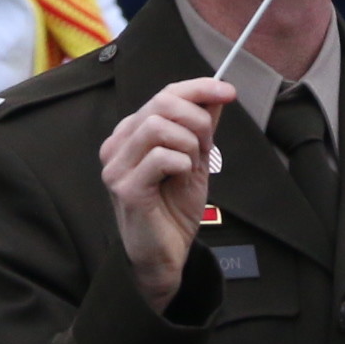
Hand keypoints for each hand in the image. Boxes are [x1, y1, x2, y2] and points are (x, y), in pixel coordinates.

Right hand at [101, 77, 233, 310]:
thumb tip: (216, 94)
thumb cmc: (173, 211)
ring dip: (189, 143)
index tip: (228, 91)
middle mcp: (117, 145)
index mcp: (131, 135)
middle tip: (208, 146)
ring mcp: (116, 167)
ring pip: (157, 125)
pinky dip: (182, 163)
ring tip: (193, 165)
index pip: (164, 94)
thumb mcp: (194, 161)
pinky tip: (182, 178)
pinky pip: (160, 157)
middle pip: (160, 103)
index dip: (198, 88)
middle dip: (197, 120)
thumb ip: (201, 128)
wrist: (166, 255)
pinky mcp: (125, 188)